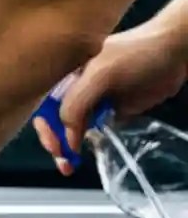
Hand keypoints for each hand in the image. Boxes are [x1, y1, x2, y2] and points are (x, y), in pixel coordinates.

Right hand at [33, 23, 187, 175]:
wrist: (174, 51)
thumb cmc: (137, 54)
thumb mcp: (99, 75)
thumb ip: (75, 104)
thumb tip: (66, 136)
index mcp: (64, 75)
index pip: (43, 107)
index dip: (45, 128)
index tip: (57, 146)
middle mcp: (74, 89)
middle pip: (54, 120)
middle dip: (55, 142)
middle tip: (64, 161)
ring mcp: (92, 101)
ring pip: (71, 128)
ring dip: (68, 147)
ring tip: (70, 165)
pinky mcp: (110, 111)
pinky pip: (91, 130)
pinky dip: (87, 143)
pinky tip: (86, 151)